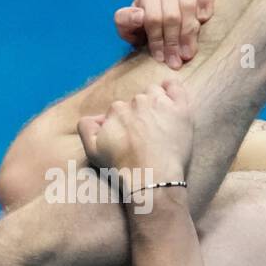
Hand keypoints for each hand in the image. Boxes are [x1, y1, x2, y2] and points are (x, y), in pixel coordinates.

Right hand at [77, 79, 192, 182]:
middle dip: (140, 112)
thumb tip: (94, 117)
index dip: (125, 121)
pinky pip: (175, 87)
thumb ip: (86, 128)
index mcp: (116, 109)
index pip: (120, 108)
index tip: (131, 135)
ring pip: (155, 92)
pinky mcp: (179, 109)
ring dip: (155, 101)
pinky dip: (172, 87)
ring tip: (159, 119)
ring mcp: (160, 103)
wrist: (151, 178)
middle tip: (146, 133)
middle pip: (138, 100)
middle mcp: (137, 102)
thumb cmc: (123, 167)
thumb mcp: (92, 150)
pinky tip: (170, 92)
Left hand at [114, 0, 215, 69]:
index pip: (153, 17)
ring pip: (188, 6)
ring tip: (187, 53)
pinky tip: (202, 22)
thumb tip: (139, 16)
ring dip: (189, 34)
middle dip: (172, 42)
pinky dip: (205, 7)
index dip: (156, 40)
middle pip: (172, 15)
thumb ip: (125, 20)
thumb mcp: (128, 29)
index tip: (160, 58)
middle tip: (175, 62)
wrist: (163, 28)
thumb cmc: (144, 29)